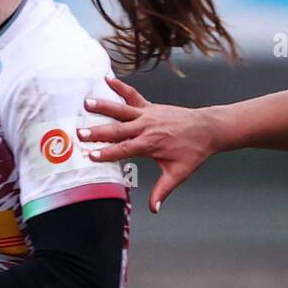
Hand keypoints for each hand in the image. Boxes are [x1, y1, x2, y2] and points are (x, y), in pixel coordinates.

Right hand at [78, 74, 217, 212]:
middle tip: (80, 132)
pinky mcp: (150, 106)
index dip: (107, 153)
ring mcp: (147, 114)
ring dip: (103, 106)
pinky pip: (132, 95)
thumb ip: (163, 191)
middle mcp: (146, 127)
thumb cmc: (193, 151)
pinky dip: (120, 86)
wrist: (207, 129)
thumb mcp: (178, 174)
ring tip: (86, 103)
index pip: (124, 150)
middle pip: (118, 129)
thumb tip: (154, 209)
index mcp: (149, 144)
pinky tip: (107, 79)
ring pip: (121, 110)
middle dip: (98, 131)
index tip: (91, 156)